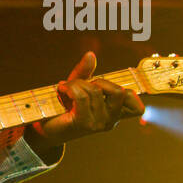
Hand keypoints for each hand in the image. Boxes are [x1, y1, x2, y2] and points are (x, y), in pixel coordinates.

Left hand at [29, 51, 144, 151]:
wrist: (45, 127)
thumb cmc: (64, 107)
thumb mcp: (78, 87)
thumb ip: (86, 72)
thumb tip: (91, 54)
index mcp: (115, 115)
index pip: (137, 107)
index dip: (130, 94)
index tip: (108, 88)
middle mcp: (110, 121)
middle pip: (119, 92)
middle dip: (99, 81)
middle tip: (82, 85)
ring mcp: (98, 124)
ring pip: (95, 91)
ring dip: (77, 83)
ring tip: (66, 87)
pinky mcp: (83, 123)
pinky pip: (82, 96)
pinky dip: (70, 87)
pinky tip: (62, 88)